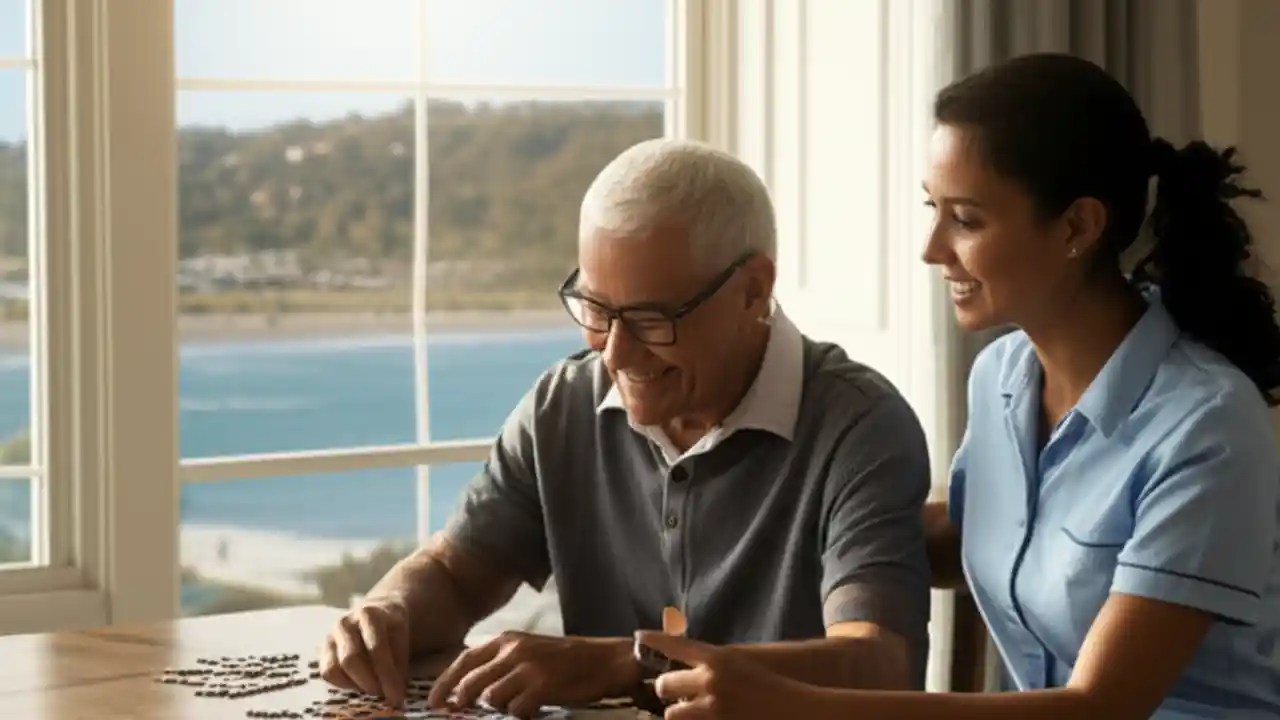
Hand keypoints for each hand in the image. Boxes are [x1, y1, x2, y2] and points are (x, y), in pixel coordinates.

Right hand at [319, 598, 410, 707]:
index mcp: (369, 614)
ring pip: (335, 668)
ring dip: (356, 685)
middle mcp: (345, 623)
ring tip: (374, 688)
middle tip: (384, 694)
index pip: (376, 647)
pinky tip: (360, 683)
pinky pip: (328, 673)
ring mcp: (330, 636)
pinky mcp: (323, 650)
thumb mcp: (402, 637)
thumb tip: (395, 691)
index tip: (397, 695)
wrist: (376, 613)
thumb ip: (399, 662)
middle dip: (369, 682)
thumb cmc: (391, 629)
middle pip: (351, 659)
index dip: (386, 674)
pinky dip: (344, 684)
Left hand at [427, 631, 638, 718]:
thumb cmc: (568, 660)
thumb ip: (502, 664)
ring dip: (500, 708)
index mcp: (508, 639)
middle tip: (461, 715)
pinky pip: (516, 709)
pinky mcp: (542, 685)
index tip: (433, 702)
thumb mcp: (530, 651)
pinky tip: (535, 709)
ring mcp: (527, 667)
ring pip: (491, 699)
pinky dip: (522, 714)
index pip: (464, 660)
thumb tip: (472, 689)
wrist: (607, 659)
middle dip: (462, 703)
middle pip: (471, 682)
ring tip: (520, 704)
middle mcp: (513, 650)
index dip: (445, 683)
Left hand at [636, 631, 821, 719]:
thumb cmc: (772, 687)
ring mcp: (713, 709)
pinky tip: (705, 718)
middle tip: (673, 694)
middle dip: (667, 690)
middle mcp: (710, 682)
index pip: (675, 644)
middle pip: (665, 685)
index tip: (638, 636)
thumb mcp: (741, 664)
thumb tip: (685, 664)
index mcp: (717, 659)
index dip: (654, 639)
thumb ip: (712, 664)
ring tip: (691, 712)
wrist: (799, 710)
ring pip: (672, 714)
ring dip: (678, 713)